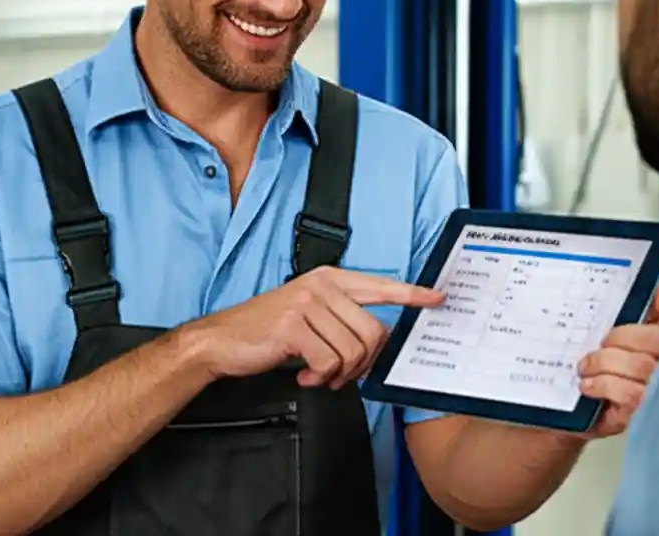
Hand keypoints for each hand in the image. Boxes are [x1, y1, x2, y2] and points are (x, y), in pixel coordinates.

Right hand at [186, 266, 444, 388]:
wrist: (221, 341)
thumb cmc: (267, 332)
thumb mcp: (308, 315)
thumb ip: (340, 320)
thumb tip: (376, 342)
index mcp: (329, 280)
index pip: (380, 286)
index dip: (411, 295)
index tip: (436, 298)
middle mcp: (321, 286)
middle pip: (372, 331)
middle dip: (363, 363)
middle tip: (341, 374)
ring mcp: (306, 303)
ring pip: (352, 350)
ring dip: (339, 374)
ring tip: (318, 374)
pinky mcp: (293, 325)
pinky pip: (329, 362)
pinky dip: (319, 377)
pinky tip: (303, 374)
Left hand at [575, 274, 658, 438]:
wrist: (568, 413)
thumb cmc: (599, 371)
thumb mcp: (616, 336)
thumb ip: (646, 309)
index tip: (658, 292)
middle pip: (658, 341)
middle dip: (622, 338)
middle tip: (600, 344)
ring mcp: (658, 394)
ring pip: (641, 367)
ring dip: (606, 362)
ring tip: (586, 367)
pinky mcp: (642, 416)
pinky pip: (630, 393)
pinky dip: (605, 384)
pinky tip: (589, 385)